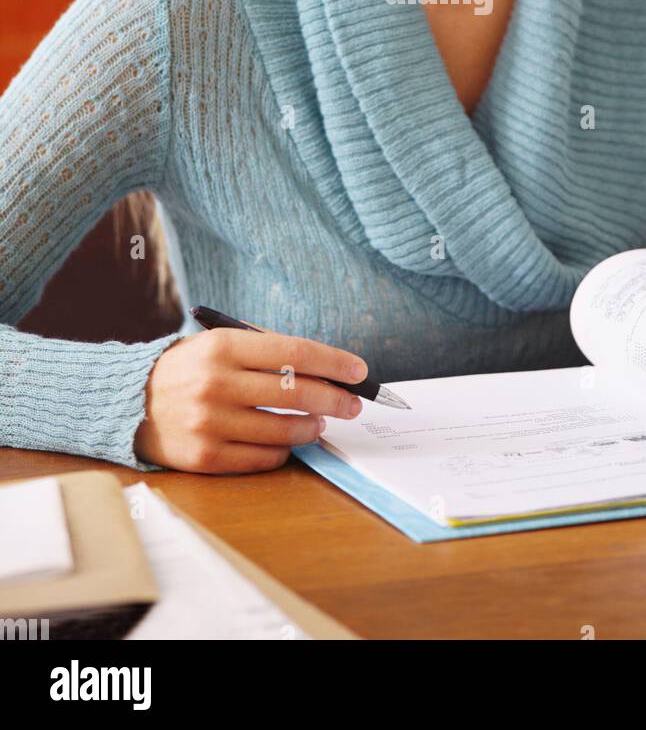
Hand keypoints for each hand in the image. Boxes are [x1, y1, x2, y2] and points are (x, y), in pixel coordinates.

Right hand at [133, 328, 367, 472]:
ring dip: (312, 426)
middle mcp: (216, 383)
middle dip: (335, 398)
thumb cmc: (188, 370)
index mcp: (222, 347)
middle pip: (296, 391)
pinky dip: (284, 450)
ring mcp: (210, 423)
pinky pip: (262, 458)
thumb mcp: (218, 344)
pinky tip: (290, 441)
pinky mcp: (205, 457)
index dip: (333, 362)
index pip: (294, 351)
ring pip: (284, 429)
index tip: (359, 371)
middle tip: (353, 403)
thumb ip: (266, 351)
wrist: (129, 403)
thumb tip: (324, 368)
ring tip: (320, 422)